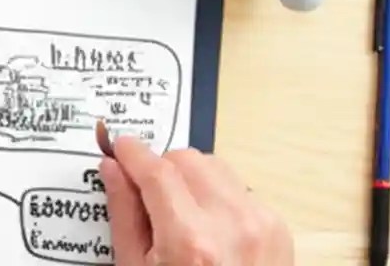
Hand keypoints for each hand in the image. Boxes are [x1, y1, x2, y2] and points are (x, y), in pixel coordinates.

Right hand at [100, 137, 293, 265]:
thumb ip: (124, 215)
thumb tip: (112, 169)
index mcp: (189, 241)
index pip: (156, 170)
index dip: (133, 153)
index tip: (121, 147)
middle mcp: (230, 225)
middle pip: (187, 159)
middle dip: (163, 169)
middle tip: (149, 193)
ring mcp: (260, 224)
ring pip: (216, 166)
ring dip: (192, 178)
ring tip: (180, 212)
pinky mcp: (277, 227)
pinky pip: (239, 188)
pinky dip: (218, 197)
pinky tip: (210, 228)